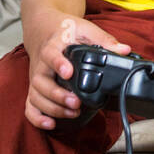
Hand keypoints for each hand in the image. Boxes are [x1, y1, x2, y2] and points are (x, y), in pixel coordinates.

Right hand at [24, 16, 130, 130]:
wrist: (45, 29)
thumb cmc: (66, 31)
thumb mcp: (85, 29)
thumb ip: (104, 40)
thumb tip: (124, 50)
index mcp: (52, 47)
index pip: (51, 55)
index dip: (59, 64)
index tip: (69, 73)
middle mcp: (41, 65)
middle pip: (42, 82)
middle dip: (58, 95)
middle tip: (76, 103)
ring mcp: (37, 78)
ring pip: (36, 96)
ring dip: (52, 108)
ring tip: (73, 112)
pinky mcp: (35, 89)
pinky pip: (29, 106)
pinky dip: (36, 117)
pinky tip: (50, 124)